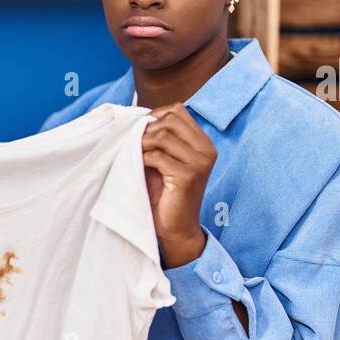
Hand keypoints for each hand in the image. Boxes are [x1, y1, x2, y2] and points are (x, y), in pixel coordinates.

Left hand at [140, 102, 215, 267]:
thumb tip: (135, 117)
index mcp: (203, 143)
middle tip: (134, 144)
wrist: (176, 229)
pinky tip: (138, 167)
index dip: (154, 115)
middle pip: (170, 119)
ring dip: (141, 143)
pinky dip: (141, 159)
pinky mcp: (187, 176)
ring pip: (162, 135)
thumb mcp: (164, 160)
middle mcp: (206, 150)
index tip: (140, 130)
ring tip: (133, 156)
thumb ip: (159, 139)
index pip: (178, 110)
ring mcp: (199, 162)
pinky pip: (157, 156)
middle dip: (147, 128)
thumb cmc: (165, 194)